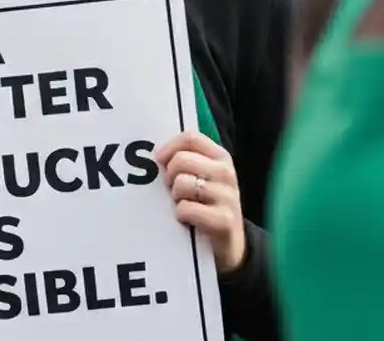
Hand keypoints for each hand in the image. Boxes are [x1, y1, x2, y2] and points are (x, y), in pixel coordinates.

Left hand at [156, 131, 246, 274]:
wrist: (228, 245)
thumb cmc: (205, 205)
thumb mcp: (200, 177)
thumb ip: (184, 160)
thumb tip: (155, 154)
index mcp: (220, 157)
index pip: (190, 138)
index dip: (169, 148)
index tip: (160, 162)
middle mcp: (226, 173)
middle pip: (181, 160)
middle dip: (169, 177)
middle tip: (174, 191)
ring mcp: (228, 196)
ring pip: (182, 183)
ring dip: (176, 198)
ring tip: (184, 205)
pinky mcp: (224, 220)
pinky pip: (187, 209)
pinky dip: (181, 216)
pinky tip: (188, 221)